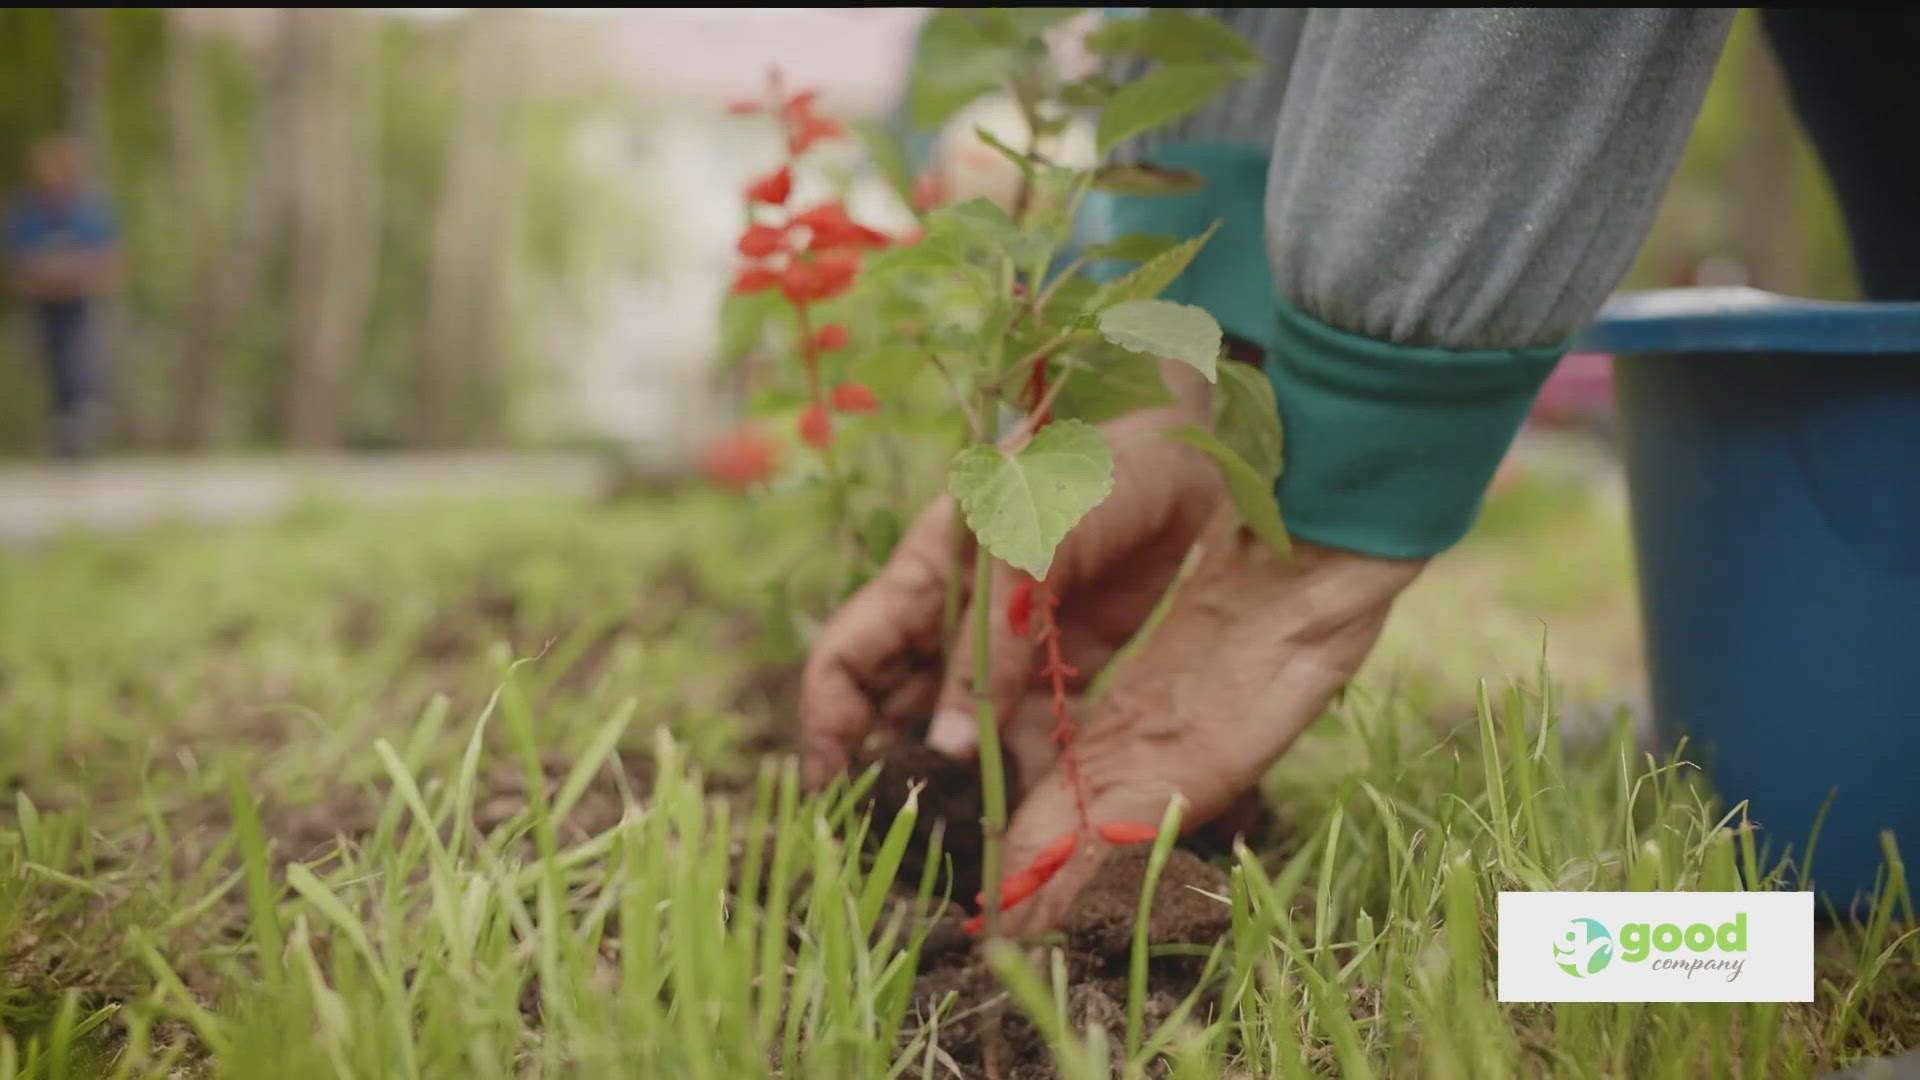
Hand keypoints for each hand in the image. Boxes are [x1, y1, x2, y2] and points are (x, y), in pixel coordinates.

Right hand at [796, 364, 1427, 931]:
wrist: (1201, 434)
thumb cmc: (1099, 461)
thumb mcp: (1031, 545)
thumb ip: (988, 646)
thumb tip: (944, 748)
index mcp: (927, 568)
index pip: (849, 654)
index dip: (827, 722)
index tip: (830, 790)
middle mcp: (961, 607)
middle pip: (897, 697)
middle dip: (889, 761)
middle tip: (901, 832)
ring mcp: (1018, 631)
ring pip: (967, 719)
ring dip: (963, 773)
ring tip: (970, 835)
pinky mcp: (1076, 648)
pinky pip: (1035, 718)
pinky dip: (1026, 760)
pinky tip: (1033, 802)